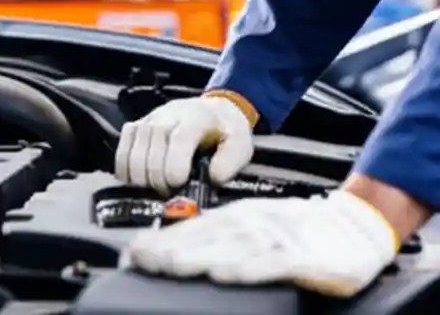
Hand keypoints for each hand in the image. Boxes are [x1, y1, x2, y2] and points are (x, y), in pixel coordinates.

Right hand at [115, 94, 253, 193]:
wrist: (213, 110)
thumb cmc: (225, 131)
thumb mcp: (241, 144)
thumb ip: (230, 161)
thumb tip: (212, 178)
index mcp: (196, 120)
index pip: (179, 140)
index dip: (175, 165)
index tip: (178, 184)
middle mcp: (167, 117)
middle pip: (152, 152)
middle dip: (160, 180)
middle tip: (173, 191)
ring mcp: (148, 121)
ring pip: (133, 155)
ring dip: (143, 179)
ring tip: (158, 187)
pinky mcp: (135, 128)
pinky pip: (121, 153)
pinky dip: (126, 171)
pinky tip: (139, 180)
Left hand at [122, 190, 398, 297]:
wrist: (357, 227)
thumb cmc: (301, 231)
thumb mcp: (255, 226)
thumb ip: (220, 236)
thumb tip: (177, 248)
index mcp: (238, 216)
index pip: (192, 229)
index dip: (161, 241)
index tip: (133, 254)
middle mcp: (252, 224)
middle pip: (203, 237)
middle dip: (168, 249)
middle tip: (139, 259)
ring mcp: (276, 240)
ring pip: (229, 248)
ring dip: (197, 256)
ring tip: (169, 265)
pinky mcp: (302, 258)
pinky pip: (271, 264)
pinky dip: (247, 267)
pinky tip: (226, 273)